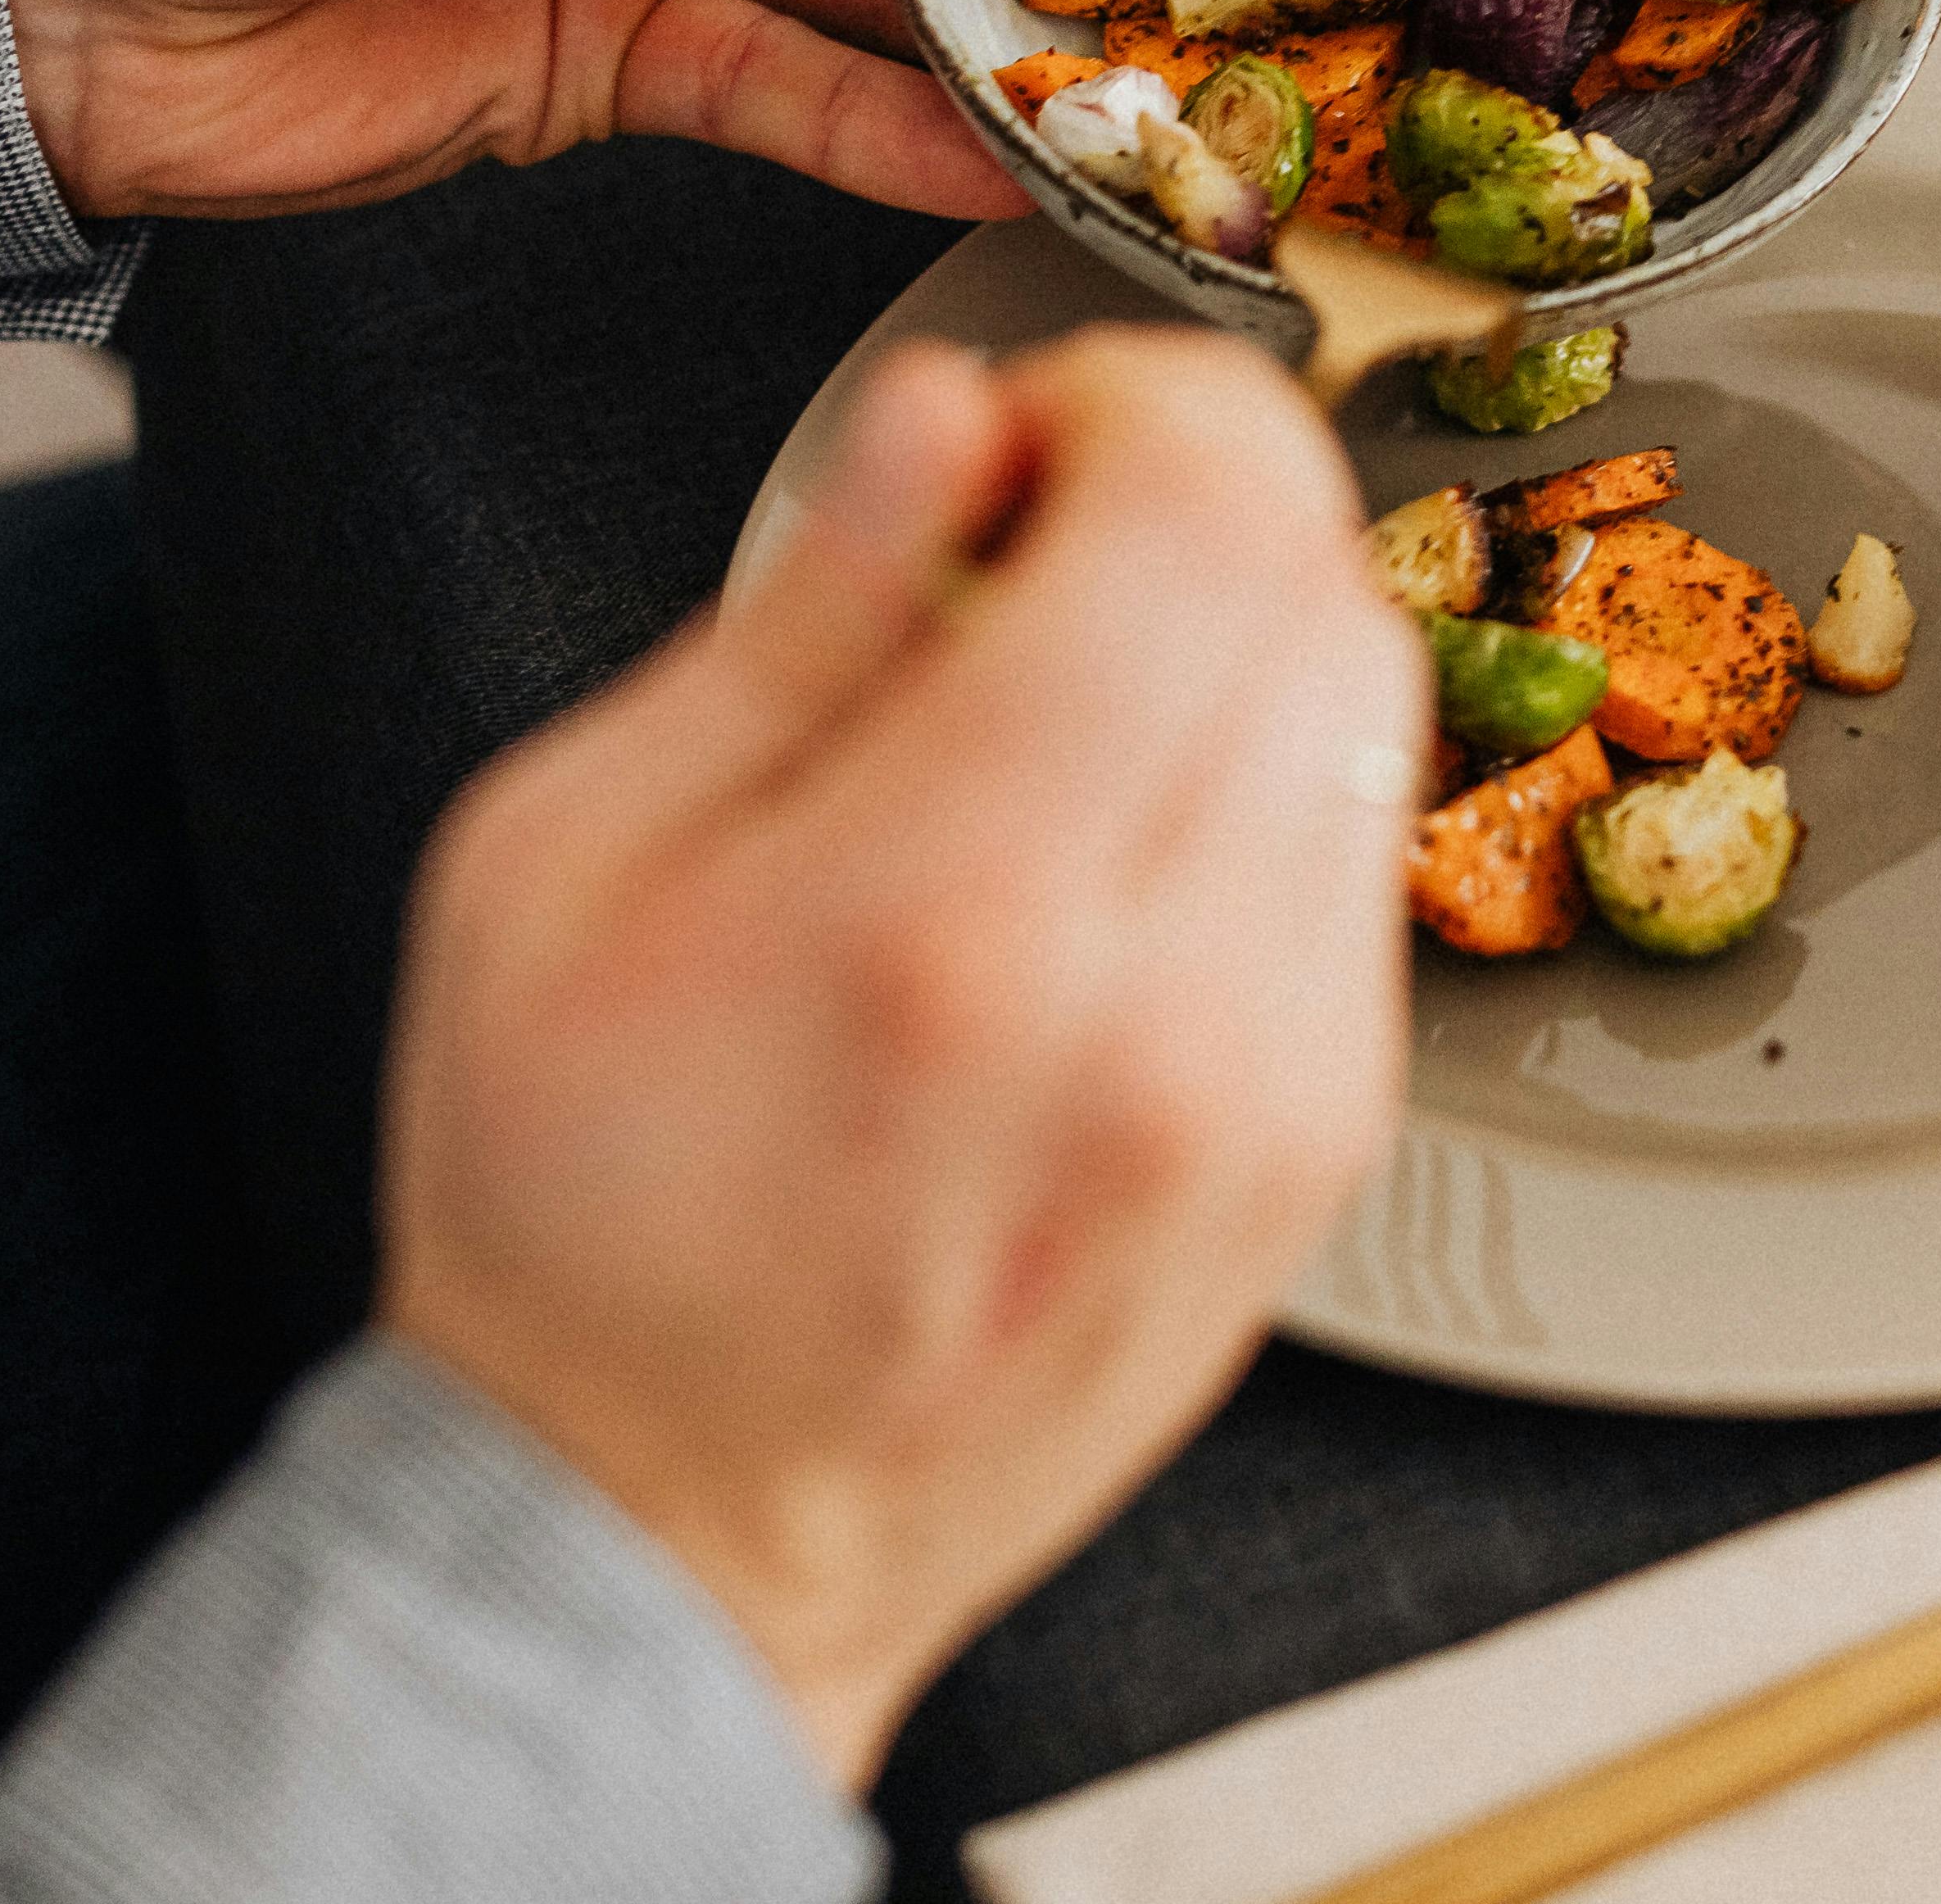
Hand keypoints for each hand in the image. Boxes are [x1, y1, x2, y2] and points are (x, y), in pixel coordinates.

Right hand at [375, 328, 1420, 1784]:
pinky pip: (1363, 858)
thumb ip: (793, 613)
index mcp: (951, 905)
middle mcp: (1163, 1002)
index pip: (1205, 513)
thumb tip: (943, 419)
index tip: (1027, 438)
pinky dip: (1267, 784)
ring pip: (1374, 708)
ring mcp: (1275, 1088)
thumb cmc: (578, 1220)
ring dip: (1241, 634)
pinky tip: (1114, 846)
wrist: (673, 1539)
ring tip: (1064, 704)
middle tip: (1037, 543)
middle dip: (1194, 495)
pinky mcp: (1328, 1144)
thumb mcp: (566, 858)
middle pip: (1323, 586)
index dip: (1130, 401)